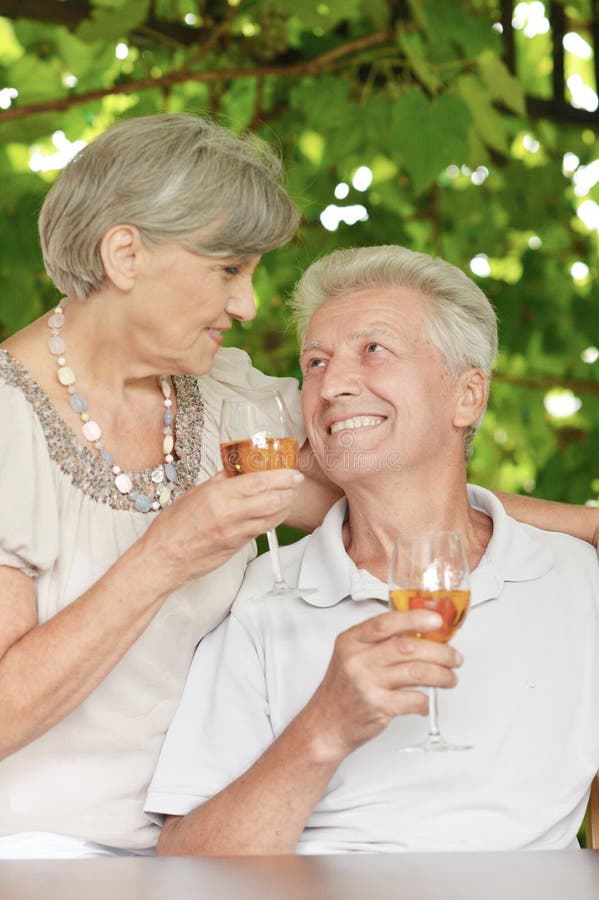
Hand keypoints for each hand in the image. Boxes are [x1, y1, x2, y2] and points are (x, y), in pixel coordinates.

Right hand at [143, 469, 302, 588]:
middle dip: (289, 490)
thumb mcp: (194, 494)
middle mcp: (229, 513)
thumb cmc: (173, 526)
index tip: (292, 472)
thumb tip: (237, 469)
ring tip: (288, 497)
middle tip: (295, 483)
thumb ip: (219, 481)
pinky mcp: (237, 546)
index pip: (258, 481)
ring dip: (285, 506)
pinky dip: (273, 519)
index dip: (281, 476)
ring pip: (272, 517)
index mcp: (217, 495)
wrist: (164, 558)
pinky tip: (275, 513)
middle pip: (272, 499)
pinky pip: (262, 530)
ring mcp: (235, 532)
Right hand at [304, 609, 462, 762]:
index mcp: (351, 641)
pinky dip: (426, 701)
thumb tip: (418, 632)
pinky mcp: (377, 706)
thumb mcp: (351, 655)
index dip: (414, 619)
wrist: (325, 724)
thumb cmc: (342, 689)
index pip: (386, 623)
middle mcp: (357, 659)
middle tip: (454, 657)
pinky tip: (427, 701)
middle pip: (407, 647)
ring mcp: (367, 683)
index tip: (436, 621)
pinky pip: (413, 699)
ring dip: (441, 675)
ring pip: (416, 672)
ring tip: (449, 677)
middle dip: (440, 651)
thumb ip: (378, 642)